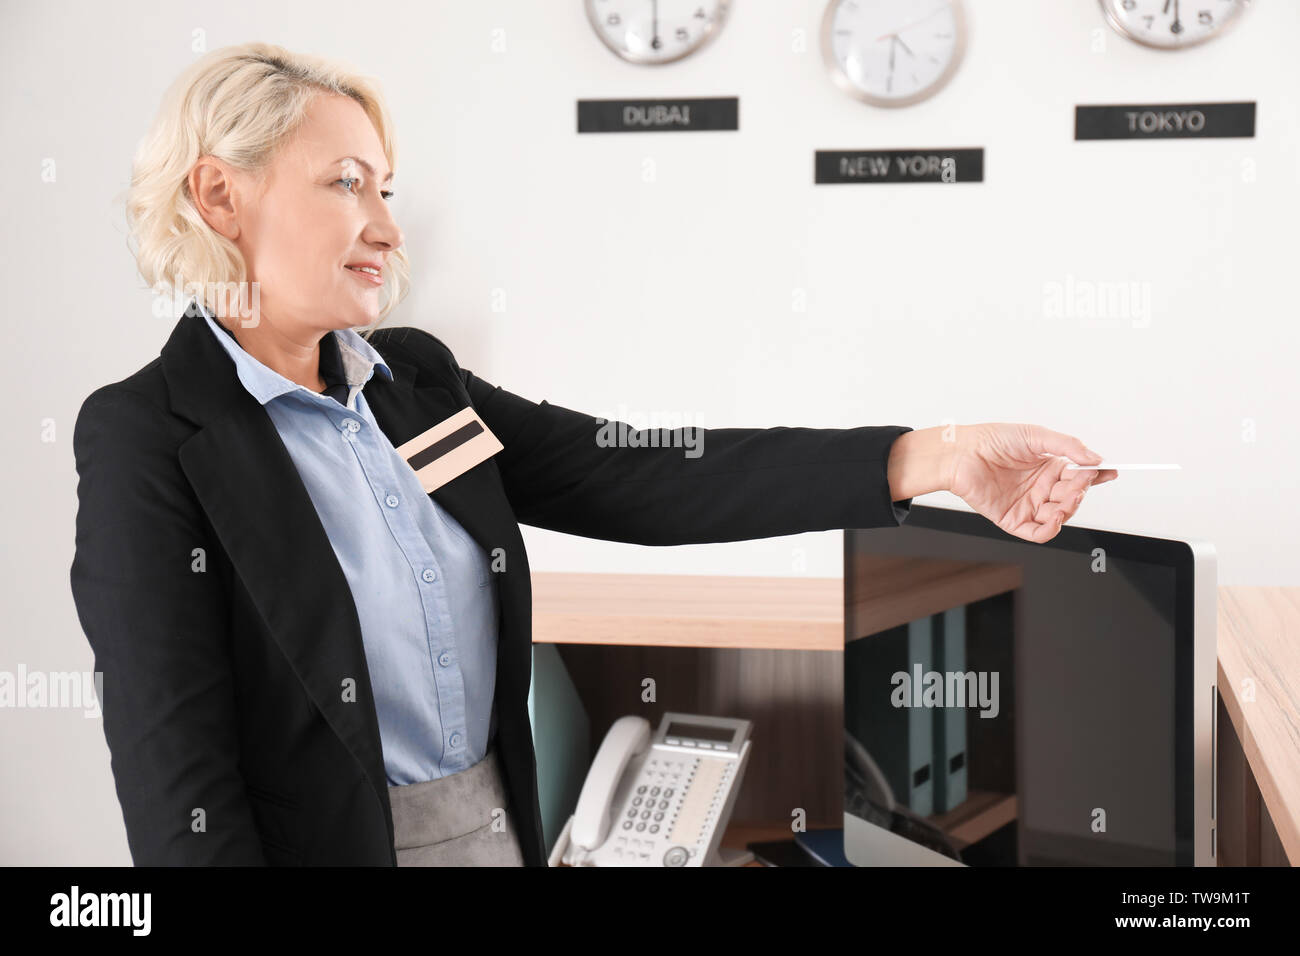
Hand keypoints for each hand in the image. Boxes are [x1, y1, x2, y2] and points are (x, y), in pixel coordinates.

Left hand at [947, 423, 1117, 542]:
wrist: (961, 453)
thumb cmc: (993, 440)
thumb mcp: (1035, 436)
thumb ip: (1067, 446)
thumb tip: (1095, 458)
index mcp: (1048, 467)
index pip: (1079, 476)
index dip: (1095, 475)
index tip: (1110, 471)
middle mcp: (1040, 488)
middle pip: (1072, 497)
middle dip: (1080, 491)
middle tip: (1081, 481)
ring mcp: (1028, 505)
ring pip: (1059, 516)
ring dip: (1069, 510)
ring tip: (1067, 498)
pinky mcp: (1013, 520)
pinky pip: (1037, 532)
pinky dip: (1051, 530)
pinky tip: (1055, 517)